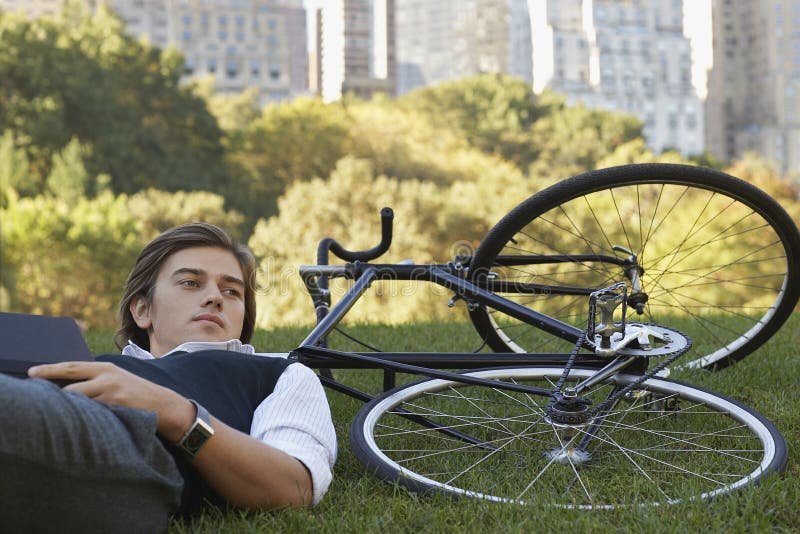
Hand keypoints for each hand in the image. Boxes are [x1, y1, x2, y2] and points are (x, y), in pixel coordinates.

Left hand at [28, 361, 194, 442]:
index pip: (71, 367)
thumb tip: (66, 385)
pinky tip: (79, 427)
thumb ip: (96, 379)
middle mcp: (107, 378)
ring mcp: (112, 393)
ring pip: (79, 404)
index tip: (31, 373)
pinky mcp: (117, 408)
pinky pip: (93, 416)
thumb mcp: (118, 378)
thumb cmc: (138, 394)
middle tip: (38, 403)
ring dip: (69, 412)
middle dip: (54, 397)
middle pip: (70, 389)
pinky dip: (84, 421)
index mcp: (106, 367)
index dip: (49, 370)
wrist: (165, 406)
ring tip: (59, 419)